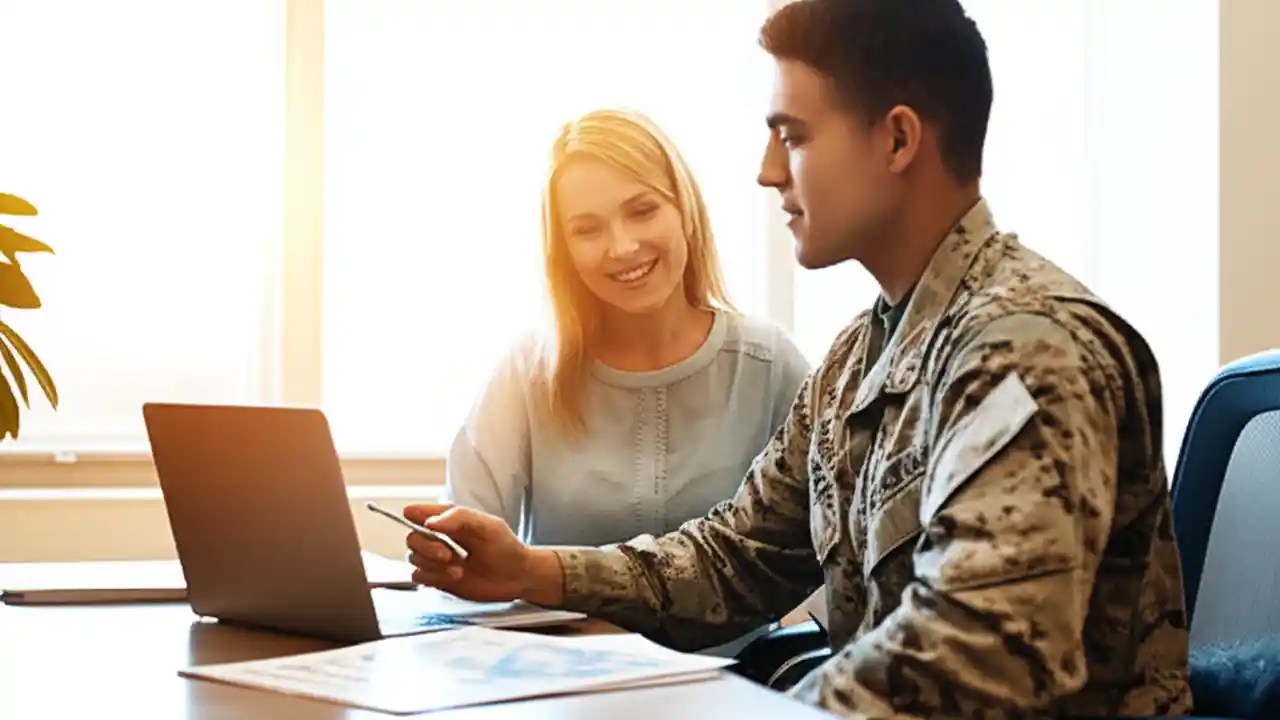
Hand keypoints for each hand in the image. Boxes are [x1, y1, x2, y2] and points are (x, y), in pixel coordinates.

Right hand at [403, 503, 543, 602]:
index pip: (419, 512)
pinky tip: (454, 577)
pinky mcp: (438, 578)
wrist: (516, 576)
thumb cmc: (505, 547)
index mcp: (450, 519)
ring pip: (414, 559)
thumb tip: (429, 522)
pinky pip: (418, 577)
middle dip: (426, 547)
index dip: (415, 515)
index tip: (423, 523)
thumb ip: (458, 518)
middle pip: (412, 538)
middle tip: (447, 554)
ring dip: (434, 565)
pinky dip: (434, 578)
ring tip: (458, 568)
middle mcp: (440, 538)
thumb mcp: (487, 525)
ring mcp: (438, 559)